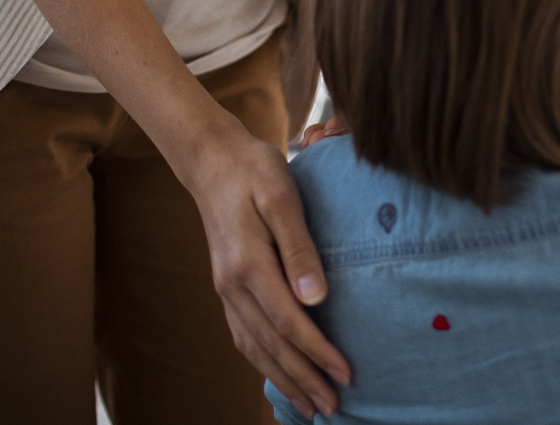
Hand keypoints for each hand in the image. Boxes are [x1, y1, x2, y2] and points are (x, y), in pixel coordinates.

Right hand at [186, 120, 352, 415]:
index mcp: (248, 266)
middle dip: (303, 379)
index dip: (319, 353)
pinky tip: (277, 373)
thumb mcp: (282, 197)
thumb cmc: (255, 171)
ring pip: (255, 347)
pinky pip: (243, 335)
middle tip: (332, 408)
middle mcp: (232, 286)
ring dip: (283, 379)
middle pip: (272, 345)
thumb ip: (300, 249)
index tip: (346, 373)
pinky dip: (262, 361)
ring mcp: (225, 289)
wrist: (213, 160)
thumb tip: (318, 298)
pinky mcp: (226, 286)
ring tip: (310, 404)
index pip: (290, 323)